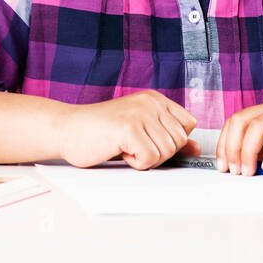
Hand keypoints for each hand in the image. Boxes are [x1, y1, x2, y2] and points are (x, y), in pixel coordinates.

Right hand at [59, 90, 200, 169]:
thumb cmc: (101, 133)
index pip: (188, 125)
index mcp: (155, 99)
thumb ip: (168, 138)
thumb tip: (197, 148)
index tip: (148, 141)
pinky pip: (150, 159)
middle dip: (159, 152)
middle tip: (133, 146)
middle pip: (179, 141)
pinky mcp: (128, 128)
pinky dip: (136, 163)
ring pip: (167, 152)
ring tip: (124, 147)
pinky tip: (119, 152)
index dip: (172, 141)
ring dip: (145, 159)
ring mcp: (140, 113)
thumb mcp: (140, 132)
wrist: (66, 129)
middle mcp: (150, 102)